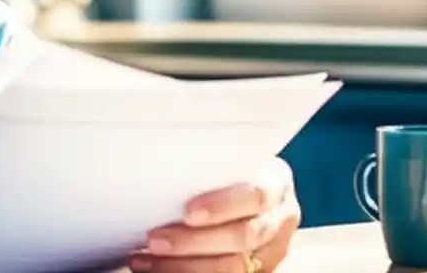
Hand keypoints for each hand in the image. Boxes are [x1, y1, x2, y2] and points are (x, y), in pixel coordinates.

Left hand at [129, 157, 299, 272]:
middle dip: (194, 241)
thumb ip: (205, 170)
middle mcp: (280, 219)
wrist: (244, 200)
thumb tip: (154, 167)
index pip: (256, 196)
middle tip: (154, 240)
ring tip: (146, 260)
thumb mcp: (224, 164)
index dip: (222, 206)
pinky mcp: (262, 271)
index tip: (188, 212)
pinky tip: (158, 269)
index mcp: (276, 182)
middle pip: (244, 236)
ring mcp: (274, 251)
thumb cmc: (223, 175)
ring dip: (184, 266)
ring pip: (235, 267)